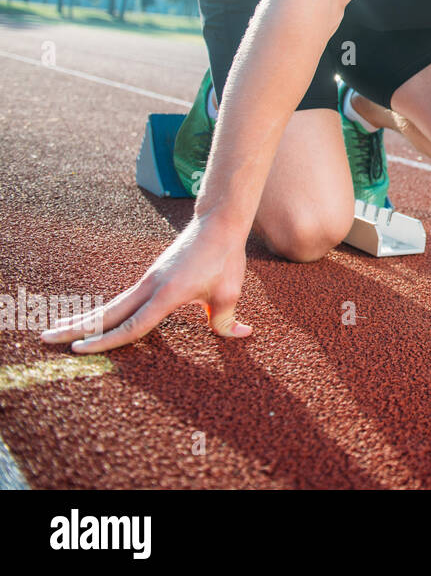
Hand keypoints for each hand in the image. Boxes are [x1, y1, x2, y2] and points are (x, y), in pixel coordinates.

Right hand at [42, 218, 251, 352]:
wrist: (218, 224)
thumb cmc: (224, 259)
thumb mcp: (229, 292)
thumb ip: (226, 319)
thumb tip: (240, 334)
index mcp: (166, 295)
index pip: (132, 325)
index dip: (107, 341)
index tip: (80, 351)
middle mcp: (150, 287)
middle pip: (108, 313)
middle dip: (77, 328)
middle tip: (46, 339)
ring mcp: (148, 280)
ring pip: (111, 305)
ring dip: (84, 319)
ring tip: (55, 329)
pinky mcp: (151, 276)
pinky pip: (123, 299)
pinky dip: (104, 311)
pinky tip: (93, 318)